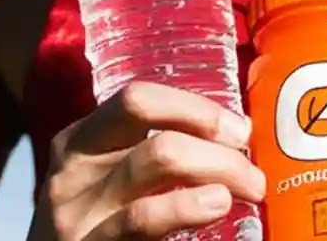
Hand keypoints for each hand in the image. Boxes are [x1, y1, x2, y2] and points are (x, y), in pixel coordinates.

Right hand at [28, 82, 265, 239]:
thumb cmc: (94, 225)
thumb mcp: (105, 181)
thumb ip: (148, 155)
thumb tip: (231, 139)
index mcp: (79, 143)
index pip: (139, 101)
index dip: (196, 109)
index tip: (239, 130)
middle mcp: (72, 175)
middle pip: (157, 138)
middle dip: (218, 150)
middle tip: (254, 171)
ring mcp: (78, 217)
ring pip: (155, 168)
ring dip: (219, 173)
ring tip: (250, 188)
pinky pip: (140, 219)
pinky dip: (186, 207)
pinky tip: (216, 204)